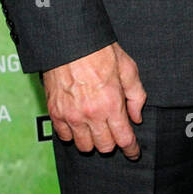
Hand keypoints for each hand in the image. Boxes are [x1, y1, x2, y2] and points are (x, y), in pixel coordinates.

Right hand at [43, 41, 146, 158]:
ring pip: (84, 146)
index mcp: (111, 104)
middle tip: (114, 131)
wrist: (69, 40)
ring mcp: (71, 115)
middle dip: (113, 142)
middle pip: (104, 147)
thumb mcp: (128, 68)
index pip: (124, 139)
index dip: (132, 150)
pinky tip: (79, 123)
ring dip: (93, 140)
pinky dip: (73, 134)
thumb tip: (136, 117)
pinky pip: (65, 136)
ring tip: (96, 127)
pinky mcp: (55, 112)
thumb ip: (136, 96)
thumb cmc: (99, 51)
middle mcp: (91, 114)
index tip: (134, 153)